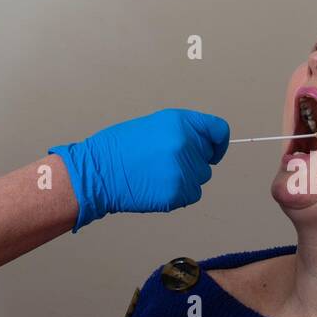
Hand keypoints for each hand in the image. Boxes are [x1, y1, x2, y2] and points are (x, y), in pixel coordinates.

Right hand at [48, 108, 229, 231]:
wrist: (98, 172)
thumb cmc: (118, 149)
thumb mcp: (153, 126)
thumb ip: (181, 132)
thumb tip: (200, 145)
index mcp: (180, 121)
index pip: (218, 130)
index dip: (218, 143)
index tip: (213, 152)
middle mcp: (186, 142)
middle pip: (207, 158)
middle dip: (192, 161)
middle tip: (165, 163)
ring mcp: (184, 168)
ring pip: (201, 177)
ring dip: (185, 179)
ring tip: (156, 174)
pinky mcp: (180, 192)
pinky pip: (192, 194)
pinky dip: (179, 194)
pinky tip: (156, 187)